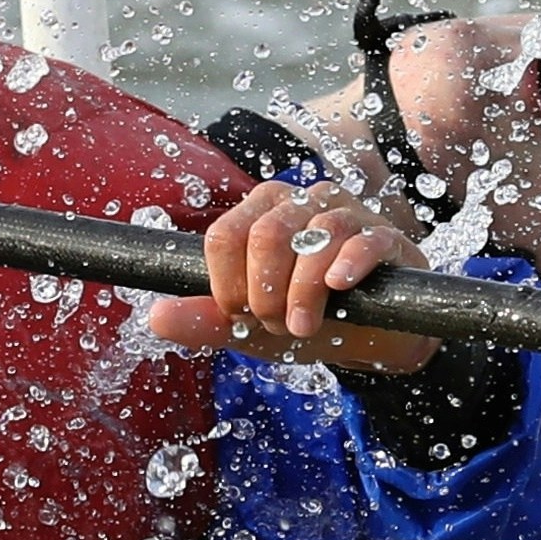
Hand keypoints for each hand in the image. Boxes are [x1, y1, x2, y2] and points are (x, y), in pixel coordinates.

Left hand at [143, 180, 443, 372]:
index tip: (242, 313)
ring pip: (314, 238)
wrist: (372, 337)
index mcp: (261, 213)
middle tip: (276, 324)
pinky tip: (338, 287)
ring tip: (304, 327)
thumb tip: (156, 317)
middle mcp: (300, 202)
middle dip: (265, 293)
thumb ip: (206, 320)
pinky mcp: (385, 237)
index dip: (228, 284)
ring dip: (302, 295)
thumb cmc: (308, 318)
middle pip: (265, 235)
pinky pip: (362, 240)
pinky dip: (346, 265)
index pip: (225, 235)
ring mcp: (346, 214)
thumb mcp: (251, 326)